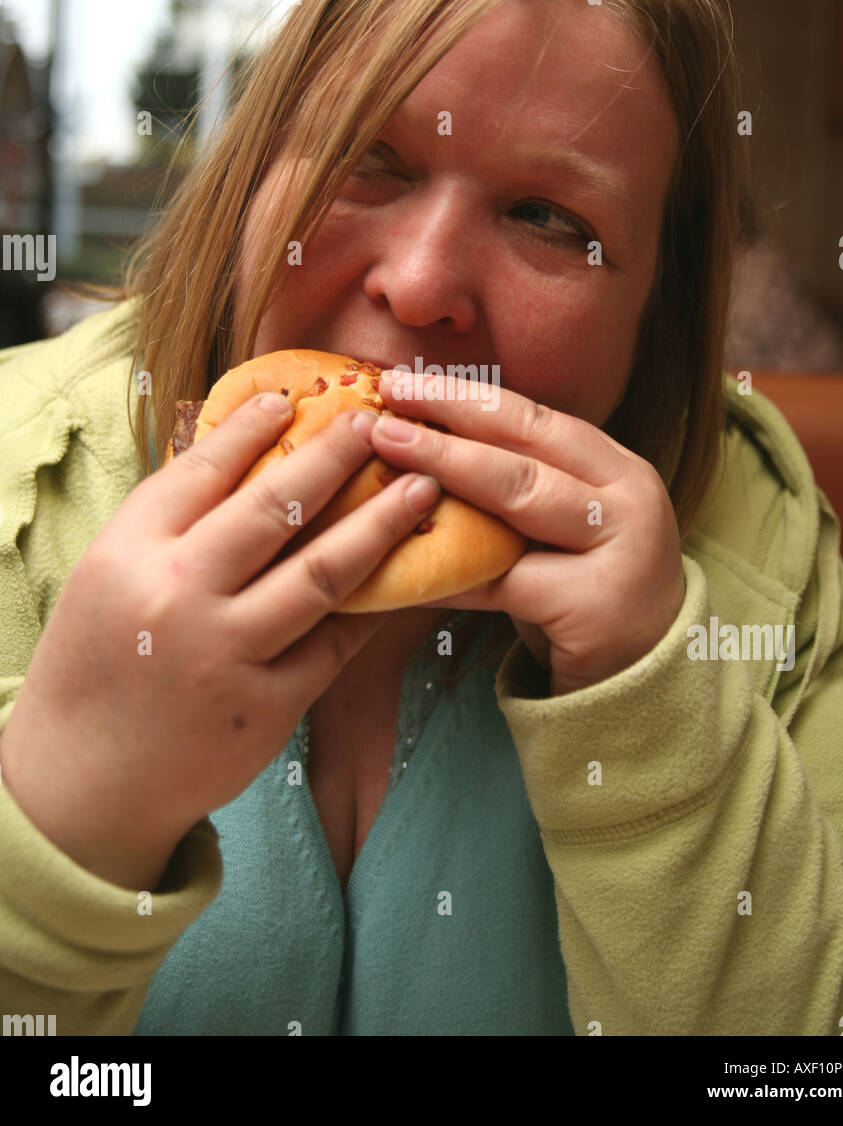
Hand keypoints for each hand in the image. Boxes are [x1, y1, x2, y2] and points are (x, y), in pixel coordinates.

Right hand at [0, 396, 441, 886]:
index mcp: (130, 552)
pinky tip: (408, 573)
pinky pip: (336, 640)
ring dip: (380, 521)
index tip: (293, 396)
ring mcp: (227, 652)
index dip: (254, 425)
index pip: (202, 468)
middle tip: (376, 421)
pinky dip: (375, 602)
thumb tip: (238, 451)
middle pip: (275, 505)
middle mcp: (180, 596)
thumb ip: (168, 520)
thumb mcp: (108, 575)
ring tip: (421, 487)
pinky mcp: (268, 705)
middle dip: (335, 453)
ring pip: (322, 569)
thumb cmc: (96, 664)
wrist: (83, 783)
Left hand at [353, 371, 685, 696]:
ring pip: (520, 497)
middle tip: (388, 398)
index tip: (406, 378)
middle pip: (527, 445)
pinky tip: (397, 563)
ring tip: (387, 452)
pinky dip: (445, 571)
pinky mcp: (595, 605)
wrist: (640, 685)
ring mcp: (621, 549)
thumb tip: (422, 437)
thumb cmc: (581, 597)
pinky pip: (501, 581)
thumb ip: (518, 486)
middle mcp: (630, 498)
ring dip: (445, 468)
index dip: (467, 395)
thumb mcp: (560, 531)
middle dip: (450, 417)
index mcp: (617, 469)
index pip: (535, 417)